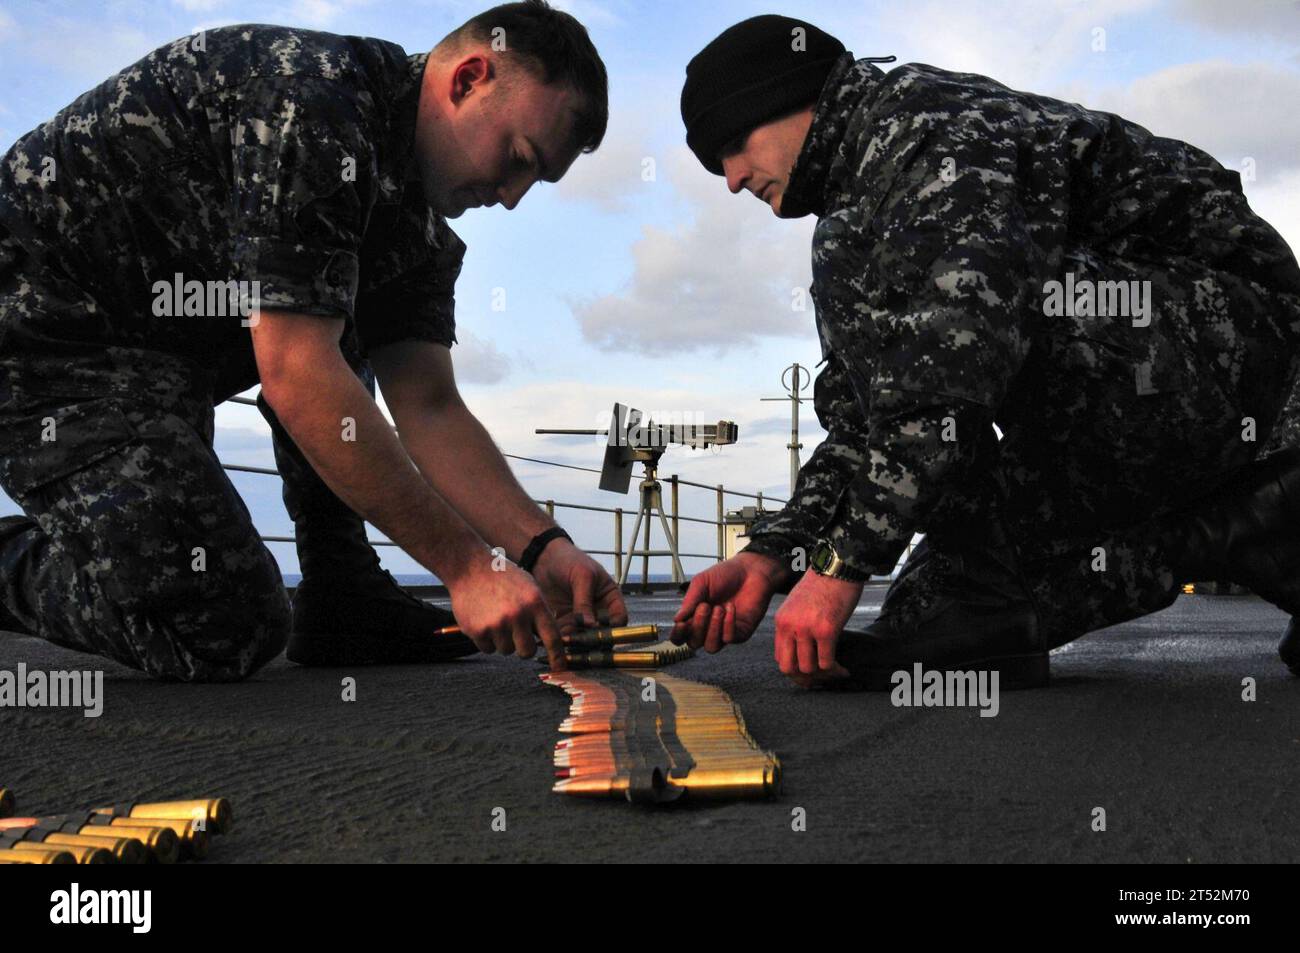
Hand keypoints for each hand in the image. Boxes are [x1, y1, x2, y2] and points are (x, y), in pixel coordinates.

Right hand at [445, 556, 563, 669]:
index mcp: (535, 603)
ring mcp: (497, 624)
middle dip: (523, 648)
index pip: (552, 637)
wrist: (469, 567)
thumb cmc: (502, 577)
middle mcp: (518, 615)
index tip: (560, 668)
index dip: (557, 656)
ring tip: (496, 620)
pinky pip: (488, 649)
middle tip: (516, 635)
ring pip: (506, 650)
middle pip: (527, 652)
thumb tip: (548, 638)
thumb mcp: (529, 587)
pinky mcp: (478, 630)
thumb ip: (539, 611)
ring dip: (503, 641)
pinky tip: (484, 621)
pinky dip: (487, 640)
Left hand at [532, 540, 628, 636]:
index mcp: (610, 598)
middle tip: (584, 643)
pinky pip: (567, 636)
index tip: (602, 632)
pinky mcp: (565, 622)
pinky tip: (556, 642)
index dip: (614, 628)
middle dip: (595, 640)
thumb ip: (585, 601)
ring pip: (585, 638)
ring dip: (578, 644)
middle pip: (603, 633)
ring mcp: (582, 619)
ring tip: (568, 644)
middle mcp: (599, 611)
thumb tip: (591, 625)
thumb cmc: (570, 560)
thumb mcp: (582, 576)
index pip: (619, 618)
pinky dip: (563, 641)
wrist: (544, 558)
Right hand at [670, 552, 790, 652]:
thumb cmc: (725, 575)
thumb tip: (676, 620)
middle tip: (705, 606)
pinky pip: (729, 638)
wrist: (751, 569)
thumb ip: (689, 601)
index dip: (677, 635)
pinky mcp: (741, 633)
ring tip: (718, 608)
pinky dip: (728, 624)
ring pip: (711, 647)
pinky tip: (730, 607)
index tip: (681, 624)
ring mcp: (724, 632)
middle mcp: (707, 628)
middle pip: (694, 643)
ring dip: (712, 630)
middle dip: (697, 627)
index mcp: (694, 617)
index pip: (680, 636)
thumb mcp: (702, 582)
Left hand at [774, 570, 860, 686]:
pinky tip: (843, 669)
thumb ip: (795, 626)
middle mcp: (789, 626)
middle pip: (789, 668)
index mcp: (781, 621)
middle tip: (821, 679)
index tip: (809, 674)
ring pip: (808, 668)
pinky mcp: (826, 630)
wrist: (837, 567)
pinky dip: (835, 670)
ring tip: (835, 672)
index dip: (794, 671)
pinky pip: (826, 662)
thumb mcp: (797, 605)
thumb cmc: (822, 584)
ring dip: (823, 675)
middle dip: (805, 678)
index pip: (780, 658)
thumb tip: (802, 652)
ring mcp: (807, 629)